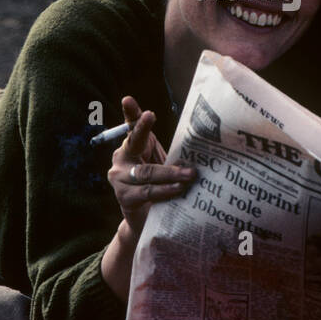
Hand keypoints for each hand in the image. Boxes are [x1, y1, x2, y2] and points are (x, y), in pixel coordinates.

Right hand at [106, 96, 194, 240]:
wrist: (146, 220)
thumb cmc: (159, 185)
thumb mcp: (164, 164)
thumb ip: (173, 153)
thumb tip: (201, 143)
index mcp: (132, 147)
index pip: (131, 127)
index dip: (130, 114)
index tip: (128, 99)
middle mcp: (120, 159)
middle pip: (133, 143)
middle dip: (144, 128)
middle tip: (150, 114)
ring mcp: (119, 179)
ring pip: (146, 172)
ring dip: (170, 173)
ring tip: (190, 174)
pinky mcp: (124, 197)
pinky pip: (147, 191)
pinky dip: (165, 190)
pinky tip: (178, 189)